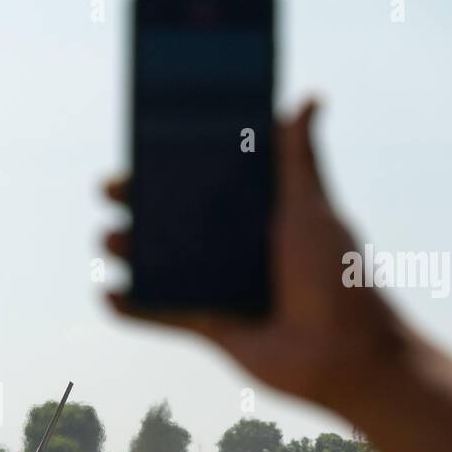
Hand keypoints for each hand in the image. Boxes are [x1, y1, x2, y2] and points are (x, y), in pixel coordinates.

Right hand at [104, 101, 411, 411]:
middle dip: (138, 205)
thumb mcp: (312, 209)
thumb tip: (310, 97)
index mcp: (258, 213)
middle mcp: (234, 247)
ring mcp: (218, 287)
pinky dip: (132, 308)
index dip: (170, 165)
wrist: (344, 354)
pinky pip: (160, 315)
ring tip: (109, 240)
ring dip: (129, 252)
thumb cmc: (338, 276)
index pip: (205, 180)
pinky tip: (107, 295)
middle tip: (109, 190)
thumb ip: (299, 160)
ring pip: (161, 265)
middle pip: (174, 220)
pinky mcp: (208, 327)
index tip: (139, 147)